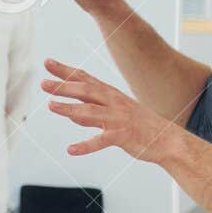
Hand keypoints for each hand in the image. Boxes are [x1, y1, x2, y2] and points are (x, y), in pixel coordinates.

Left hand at [42, 57, 179, 161]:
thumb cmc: (140, 126)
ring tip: (51, 106)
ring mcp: (118, 119)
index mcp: (111, 95)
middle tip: (43, 83)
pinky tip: (71, 150)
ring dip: (70, 109)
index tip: (47, 62)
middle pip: (85, 91)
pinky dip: (85, 146)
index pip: (84, 78)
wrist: (168, 139)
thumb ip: (93, 111)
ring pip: (90, 112)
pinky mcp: (123, 136)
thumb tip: (71, 115)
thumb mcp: (116, 113)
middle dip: (63, 86)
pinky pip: (101, 140)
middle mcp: (113, 103)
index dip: (65, 70)